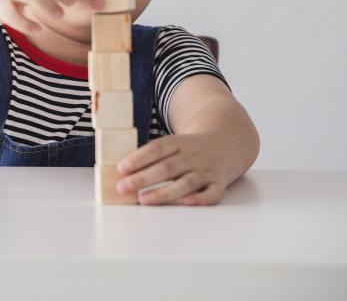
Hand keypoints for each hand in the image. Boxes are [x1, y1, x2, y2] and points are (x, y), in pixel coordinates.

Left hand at [114, 132, 229, 205]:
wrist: (226, 143)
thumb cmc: (189, 148)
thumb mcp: (173, 143)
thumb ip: (153, 154)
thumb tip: (122, 169)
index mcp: (178, 143)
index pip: (157, 149)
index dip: (139, 158)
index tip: (121, 168)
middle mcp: (192, 156)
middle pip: (167, 168)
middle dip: (143, 178)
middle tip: (122, 187)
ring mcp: (205, 171)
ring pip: (186, 182)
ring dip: (164, 192)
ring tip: (143, 199)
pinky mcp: (218, 184)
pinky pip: (211, 193)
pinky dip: (199, 199)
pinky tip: (184, 203)